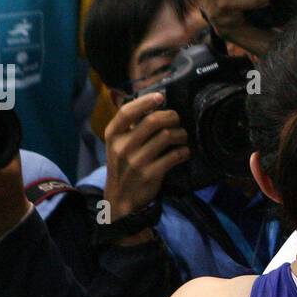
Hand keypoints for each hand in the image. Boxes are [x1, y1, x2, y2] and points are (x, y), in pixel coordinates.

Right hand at [102, 91, 189, 237]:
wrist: (120, 199)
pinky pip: (174, 156)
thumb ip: (129, 126)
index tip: (160, 97)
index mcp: (112, 135)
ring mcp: (136, 161)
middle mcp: (122, 146)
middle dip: (171, 117)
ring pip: (167, 136)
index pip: (127, 111)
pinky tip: (184, 152)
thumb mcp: (117, 145)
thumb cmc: (122, 166)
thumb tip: (152, 103)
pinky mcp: (150, 174)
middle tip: (176, 120)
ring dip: (180, 134)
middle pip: (153, 121)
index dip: (145, 101)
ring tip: (182, 137)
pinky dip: (183, 152)